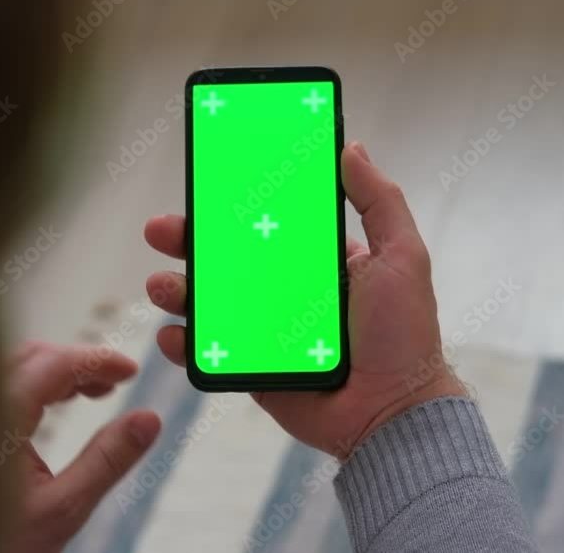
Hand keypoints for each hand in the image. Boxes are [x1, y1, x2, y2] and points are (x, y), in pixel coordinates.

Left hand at [8, 342, 160, 551]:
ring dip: (60, 372)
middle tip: (116, 382)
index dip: (96, 360)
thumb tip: (148, 420)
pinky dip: (40, 384)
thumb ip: (107, 461)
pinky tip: (63, 402)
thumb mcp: (64, 508)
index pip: (52, 365)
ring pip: (18, 368)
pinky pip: (6, 385)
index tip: (130, 370)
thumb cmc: (0, 543)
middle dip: (79, 362)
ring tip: (97, 392)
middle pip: (34, 357)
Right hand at [143, 142, 464, 457]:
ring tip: (160, 286)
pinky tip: (171, 335)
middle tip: (160, 230)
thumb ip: (379, 202)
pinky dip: (182, 344)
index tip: (206, 185)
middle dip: (187, 242)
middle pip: (225, 259)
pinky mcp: (253, 371)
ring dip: (176, 290)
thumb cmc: (403, 335)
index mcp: (317, 263)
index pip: (265, 225)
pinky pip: (208, 353)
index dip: (232, 205)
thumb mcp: (401, 256)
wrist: (393, 413)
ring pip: (208, 304)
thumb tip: (353, 149)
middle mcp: (286, 293)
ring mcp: (265, 333)